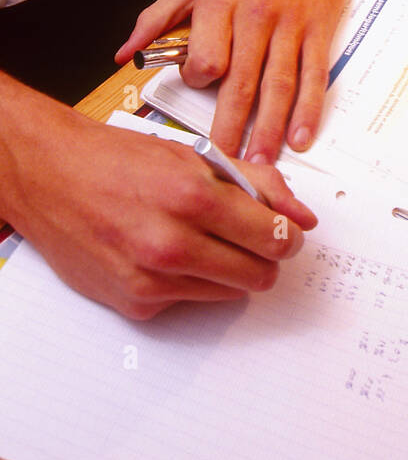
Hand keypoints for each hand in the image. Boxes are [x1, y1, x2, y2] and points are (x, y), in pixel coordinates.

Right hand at [1, 84, 316, 320]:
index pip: (275, 237)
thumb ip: (258, 182)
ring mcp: (152, 280)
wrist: (51, 178)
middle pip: (260, 275)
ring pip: (229, 292)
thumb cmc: (119, 160)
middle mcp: (172, 244)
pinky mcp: (136, 304)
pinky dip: (190, 281)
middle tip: (250, 237)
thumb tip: (303, 215)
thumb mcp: (196, 155)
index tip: (286, 231)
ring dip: (228, 269)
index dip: (288, 235)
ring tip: (201, 238)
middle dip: (263, 256)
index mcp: (194, 198)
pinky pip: (191, 301)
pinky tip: (166, 253)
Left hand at [116, 0, 351, 162]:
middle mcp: (258, 14)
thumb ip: (162, 14)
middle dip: (231, 128)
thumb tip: (127, 50)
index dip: (198, 81)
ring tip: (260, 163)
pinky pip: (314, 76)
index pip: (207, 57)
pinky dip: (309, 110)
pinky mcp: (320, 31)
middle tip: (225, 164)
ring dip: (269, 129)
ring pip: (279, 86)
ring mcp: (292, 25)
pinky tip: (300, 136)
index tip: (198, 85)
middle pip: (241, 82)